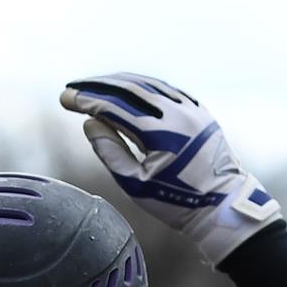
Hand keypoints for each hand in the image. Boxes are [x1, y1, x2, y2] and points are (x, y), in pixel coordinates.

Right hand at [60, 72, 280, 265]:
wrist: (222, 204)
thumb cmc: (176, 202)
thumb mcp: (136, 184)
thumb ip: (110, 152)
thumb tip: (90, 123)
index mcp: (161, 133)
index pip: (115, 107)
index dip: (86, 100)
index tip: (64, 98)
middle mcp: (178, 113)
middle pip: (129, 88)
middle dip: (96, 86)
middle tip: (72, 87)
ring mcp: (191, 108)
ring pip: (147, 84)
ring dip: (117, 82)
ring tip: (93, 85)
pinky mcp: (199, 110)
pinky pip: (165, 90)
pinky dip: (141, 87)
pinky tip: (125, 88)